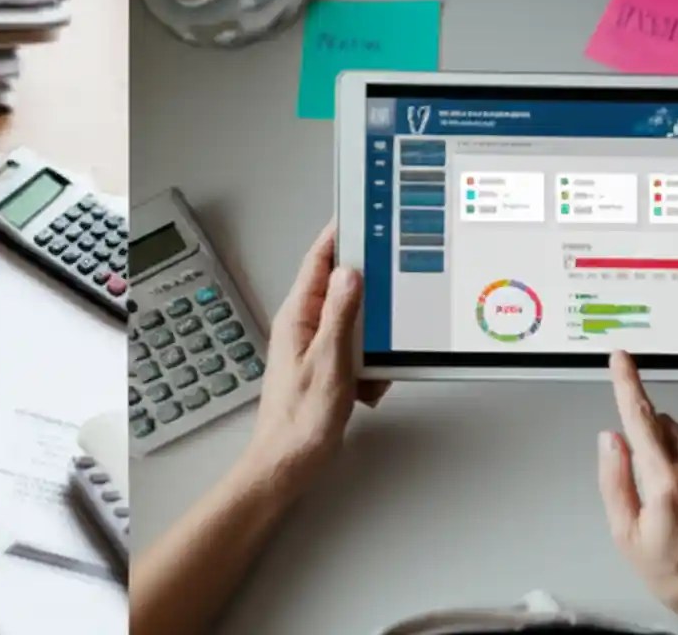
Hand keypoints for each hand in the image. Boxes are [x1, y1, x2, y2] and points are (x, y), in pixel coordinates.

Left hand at [244, 222, 387, 499]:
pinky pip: (359, 352)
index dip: (339, 234)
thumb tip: (350, 272)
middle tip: (389, 295)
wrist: (288, 464)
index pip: (319, 261)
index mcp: (297, 317)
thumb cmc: (300, 421)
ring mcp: (316, 346)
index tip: (361, 213)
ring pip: (356, 324)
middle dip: (369, 296)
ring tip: (368, 371)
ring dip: (372, 343)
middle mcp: (304, 325)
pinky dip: (370, 368)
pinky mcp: (328, 367)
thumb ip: (341, 315)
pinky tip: (365, 390)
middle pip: (343, 288)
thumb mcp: (329, 363)